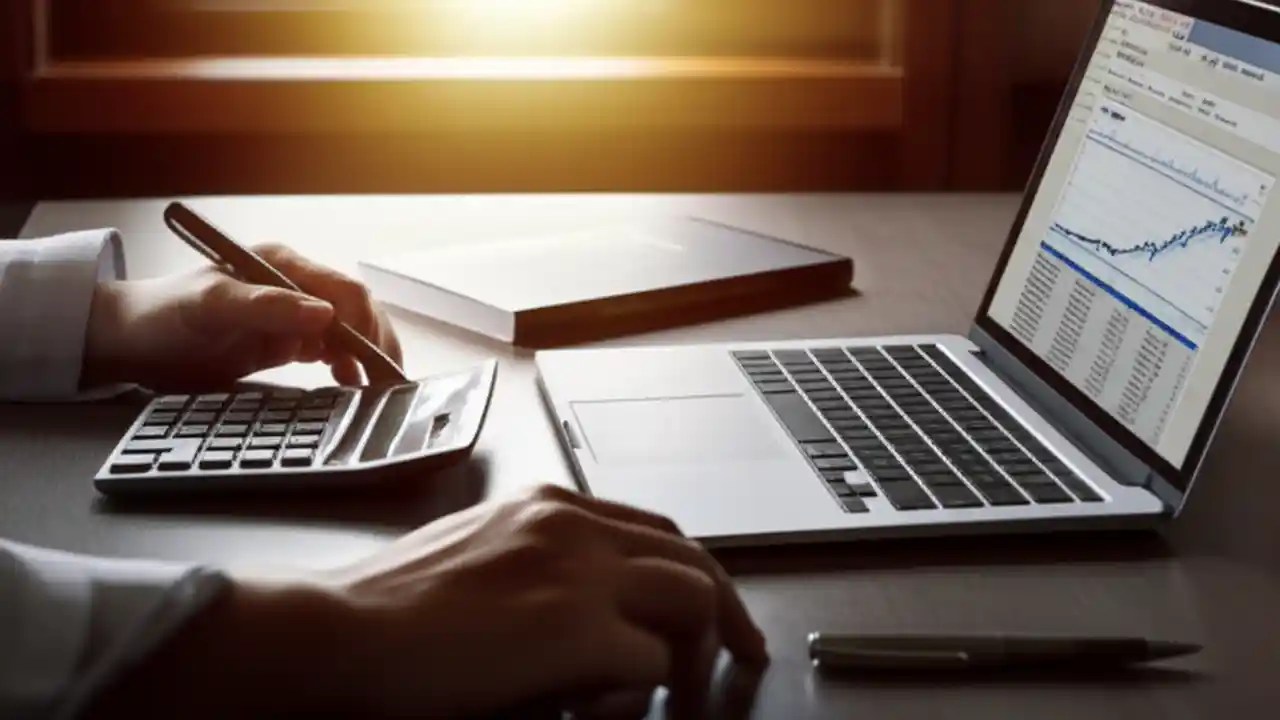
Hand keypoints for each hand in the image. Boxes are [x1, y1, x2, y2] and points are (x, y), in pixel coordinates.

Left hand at [83, 243, 401, 389]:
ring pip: (351, 331)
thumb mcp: (212, 308)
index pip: (344, 290)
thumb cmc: (165, 317)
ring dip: (368, 355)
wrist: (133, 341)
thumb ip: (267, 307)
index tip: (372, 361)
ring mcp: (293, 313)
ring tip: (378, 387)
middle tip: (390, 381)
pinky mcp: (287, 339)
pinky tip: (349, 384)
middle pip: (356, 310)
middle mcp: (294, 285)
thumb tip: (325, 313)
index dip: (365, 324)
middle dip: (377, 342)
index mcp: (282, 265)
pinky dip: (348, 366)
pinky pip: (332, 349)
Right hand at [89, 486, 767, 718]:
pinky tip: (609, 708)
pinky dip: (645, 693)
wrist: (344, 634)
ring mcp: (580, 570)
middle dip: (725, 608)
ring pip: (692, 597)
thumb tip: (593, 616)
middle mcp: (574, 524)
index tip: (706, 606)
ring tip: (685, 692)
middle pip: (689, 555)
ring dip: (698, 650)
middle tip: (744, 651)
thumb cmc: (392, 608)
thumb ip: (545, 570)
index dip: (689, 570)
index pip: (650, 528)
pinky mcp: (577, 627)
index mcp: (549, 506)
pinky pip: (653, 663)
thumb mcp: (481, 559)